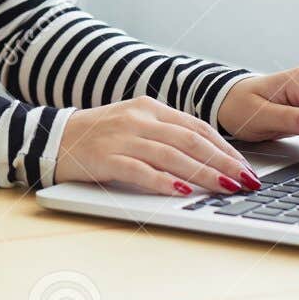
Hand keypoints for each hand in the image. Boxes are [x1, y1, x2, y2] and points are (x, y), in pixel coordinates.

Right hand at [52, 97, 263, 195]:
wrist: (52, 137)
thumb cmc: (97, 136)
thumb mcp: (134, 124)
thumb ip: (165, 134)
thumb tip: (206, 156)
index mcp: (149, 108)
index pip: (197, 127)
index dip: (225, 147)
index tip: (245, 166)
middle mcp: (139, 119)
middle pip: (191, 140)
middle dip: (224, 162)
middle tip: (246, 180)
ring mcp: (122, 138)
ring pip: (172, 155)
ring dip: (204, 173)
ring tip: (226, 188)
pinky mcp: (107, 158)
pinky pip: (141, 171)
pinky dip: (164, 181)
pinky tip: (183, 191)